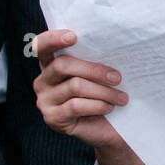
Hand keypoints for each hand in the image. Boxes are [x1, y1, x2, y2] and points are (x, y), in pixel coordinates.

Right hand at [32, 29, 128, 150]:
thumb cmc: (107, 96)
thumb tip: (114, 46)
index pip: (43, 46)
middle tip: (117, 78)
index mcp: (53, 64)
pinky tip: (109, 108)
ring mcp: (44, 100)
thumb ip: (97, 61)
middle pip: (63, 65)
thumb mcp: (103, 76)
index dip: (54, 38)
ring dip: (104, 92)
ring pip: (74, 86)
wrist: (112, 129)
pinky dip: (98, 105)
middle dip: (95, 70)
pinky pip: (76, 106)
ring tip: (121, 98)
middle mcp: (44, 80)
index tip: (74, 36)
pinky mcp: (52, 118)